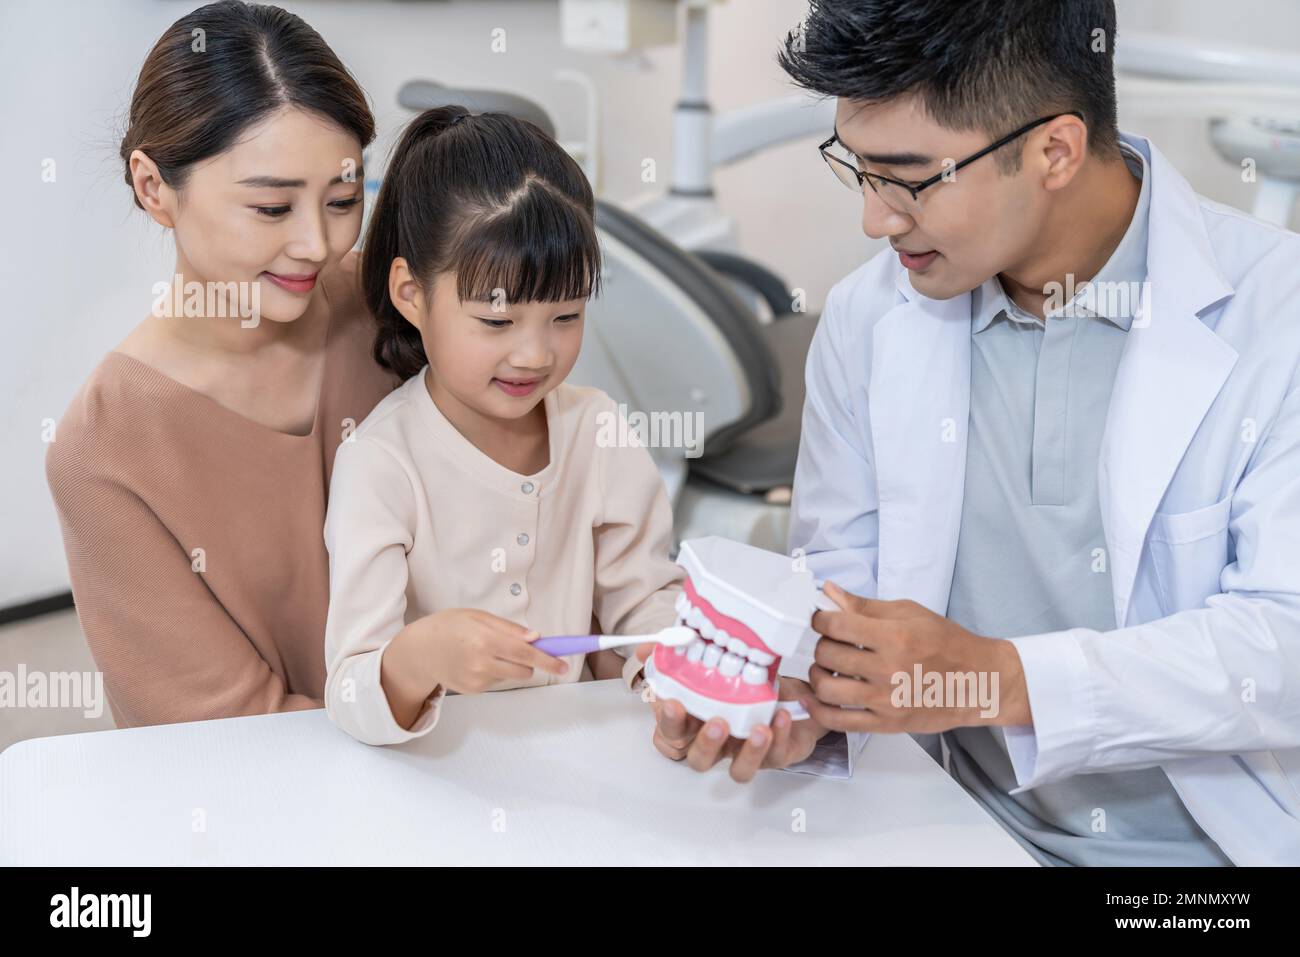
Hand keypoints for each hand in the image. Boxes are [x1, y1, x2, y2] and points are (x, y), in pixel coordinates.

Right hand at [424, 608, 568, 694]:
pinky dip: (494, 673)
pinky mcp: (472, 691)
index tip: (564, 666)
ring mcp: (476, 680)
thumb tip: (536, 638)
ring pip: (511, 676)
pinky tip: (476, 663)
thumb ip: (509, 628)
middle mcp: (482, 663)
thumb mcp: (478, 616)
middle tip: (522, 650)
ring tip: (486, 652)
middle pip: (523, 670)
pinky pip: (496, 682)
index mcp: (485, 639)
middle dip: (530, 662)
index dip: (548, 660)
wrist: (420, 651)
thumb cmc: (450, 627)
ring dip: (510, 666)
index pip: (525, 653)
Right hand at [634, 643, 826, 781]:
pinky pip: (775, 756)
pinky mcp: (774, 754)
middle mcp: (716, 743)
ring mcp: (744, 752)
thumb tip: (646, 649)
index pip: (670, 736)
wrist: (785, 693)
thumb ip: (674, 653)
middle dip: (706, 743)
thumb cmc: (740, 680)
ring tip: (758, 729)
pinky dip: (779, 738)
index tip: (671, 704)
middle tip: (717, 723)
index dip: (668, 726)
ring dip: (747, 753)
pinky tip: (781, 716)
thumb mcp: (707, 659)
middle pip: (699, 759)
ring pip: (739, 770)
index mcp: (694, 724)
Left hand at [802, 581, 1030, 733]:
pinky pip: (839, 722)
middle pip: (827, 656)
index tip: (822, 620)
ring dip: (817, 676)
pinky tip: (816, 698)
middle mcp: (888, 670)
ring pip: (826, 690)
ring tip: (826, 669)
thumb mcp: (909, 613)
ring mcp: (886, 701)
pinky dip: (818, 710)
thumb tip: (829, 592)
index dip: (820, 619)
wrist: (980, 682)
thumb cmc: (947, 643)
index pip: (836, 625)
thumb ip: (865, 606)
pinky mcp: (886, 724)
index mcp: (895, 637)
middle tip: (828, 643)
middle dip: (820, 645)